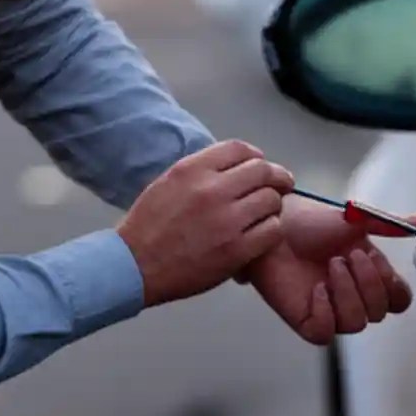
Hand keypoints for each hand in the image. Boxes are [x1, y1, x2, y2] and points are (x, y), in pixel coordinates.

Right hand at [118, 141, 294, 306]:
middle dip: (276, 178)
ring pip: (271, 201)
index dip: (256, 156)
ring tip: (266, 214)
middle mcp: (212, 189)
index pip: (240, 149)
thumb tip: (233, 168)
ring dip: (273, 206)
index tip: (260, 166)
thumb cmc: (148, 226)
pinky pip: (272, 231)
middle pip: (263, 171)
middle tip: (281, 187)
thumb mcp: (168, 183)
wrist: (134, 266)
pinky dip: (272, 230)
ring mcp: (227, 220)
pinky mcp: (236, 250)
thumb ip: (201, 171)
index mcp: (193, 169)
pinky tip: (263, 234)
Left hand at [247, 196, 415, 344]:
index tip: (375, 260)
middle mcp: (353, 296)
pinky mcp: (306, 321)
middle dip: (369, 282)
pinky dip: (326, 311)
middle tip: (348, 255)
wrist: (275, 225)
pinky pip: (325, 333)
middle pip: (381, 312)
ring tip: (331, 265)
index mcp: (369, 276)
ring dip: (349, 292)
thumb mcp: (356, 220)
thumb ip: (391, 225)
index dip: (393, 287)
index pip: (398, 300)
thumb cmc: (312, 223)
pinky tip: (317, 289)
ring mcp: (330, 311)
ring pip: (356, 323)